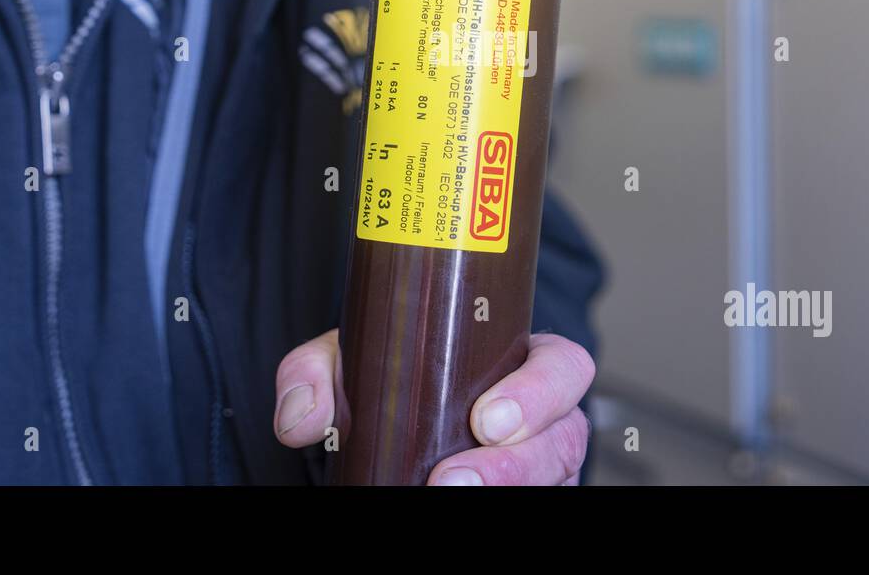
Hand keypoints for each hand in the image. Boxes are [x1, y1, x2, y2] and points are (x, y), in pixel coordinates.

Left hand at [274, 329, 595, 485]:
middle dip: (520, 462)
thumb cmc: (389, 382)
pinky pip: (539, 501)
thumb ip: (316, 373)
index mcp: (518, 359)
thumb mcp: (351, 360)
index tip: (485, 420)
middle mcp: (544, 416)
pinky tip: (463, 509)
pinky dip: (505, 505)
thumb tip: (301, 418)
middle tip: (457, 477)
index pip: (563, 365)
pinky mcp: (530, 492)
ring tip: (451, 496)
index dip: (539, 392)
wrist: (382, 438)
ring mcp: (541, 465)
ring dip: (509, 489)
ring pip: (556, 477)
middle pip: (567, 434)